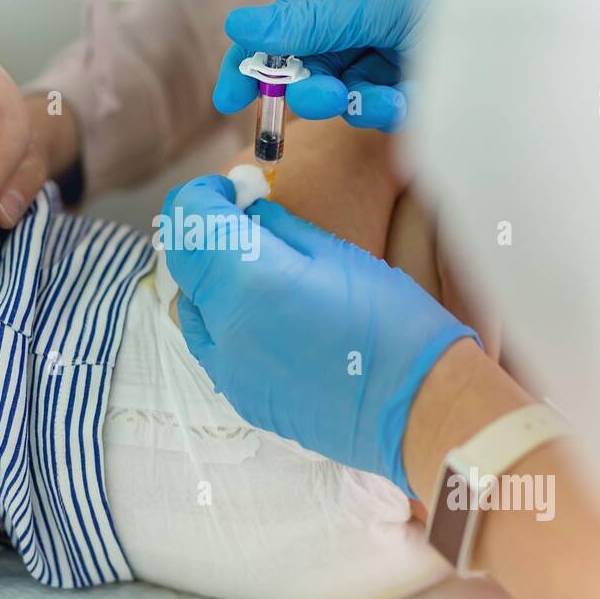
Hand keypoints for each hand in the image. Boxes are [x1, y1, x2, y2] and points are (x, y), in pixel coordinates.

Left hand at [162, 175, 476, 491]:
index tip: (227, 191)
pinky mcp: (241, 397)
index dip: (201, 196)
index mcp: (248, 282)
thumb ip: (277, 227)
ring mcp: (227, 370)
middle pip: (183, 264)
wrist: (416, 406)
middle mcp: (224, 328)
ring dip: (210, 280)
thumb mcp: (335, 253)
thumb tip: (246, 213)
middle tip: (240, 224)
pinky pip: (212, 347)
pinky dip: (223, 320)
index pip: (190, 221)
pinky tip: (266, 316)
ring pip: (192, 307)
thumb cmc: (391, 323)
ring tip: (254, 272)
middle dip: (204, 235)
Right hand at [213, 0, 457, 130]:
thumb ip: (308, 23)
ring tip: (354, 101)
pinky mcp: (417, 86)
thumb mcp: (376, 4)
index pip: (292, 15)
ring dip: (343, 99)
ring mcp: (394, 48)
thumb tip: (239, 25)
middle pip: (311, 57)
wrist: (538, 35)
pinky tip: (401, 106)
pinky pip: (378, 106)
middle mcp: (373, 8)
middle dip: (305, 81)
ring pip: (342, 87)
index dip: (256, 55)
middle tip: (310, 98)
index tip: (229, 94)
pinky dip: (381, 111)